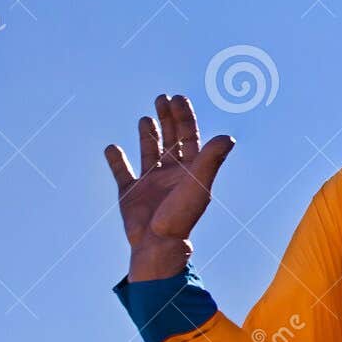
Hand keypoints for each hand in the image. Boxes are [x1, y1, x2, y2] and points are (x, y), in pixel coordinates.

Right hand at [104, 95, 234, 280]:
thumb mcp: (198, 184)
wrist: (158, 244)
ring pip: (149, 152)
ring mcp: (151, 183)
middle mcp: (172, 173)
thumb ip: (211, 160)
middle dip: (167, 119)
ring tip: (145, 119)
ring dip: (148, 136)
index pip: (189, 136)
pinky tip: (112, 147)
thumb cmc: (181, 216)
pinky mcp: (130, 194)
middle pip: (171, 139)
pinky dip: (116, 160)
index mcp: (190, 169)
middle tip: (162, 98)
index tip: (177, 97)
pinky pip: (122, 173)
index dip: (184, 116)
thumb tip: (228, 137)